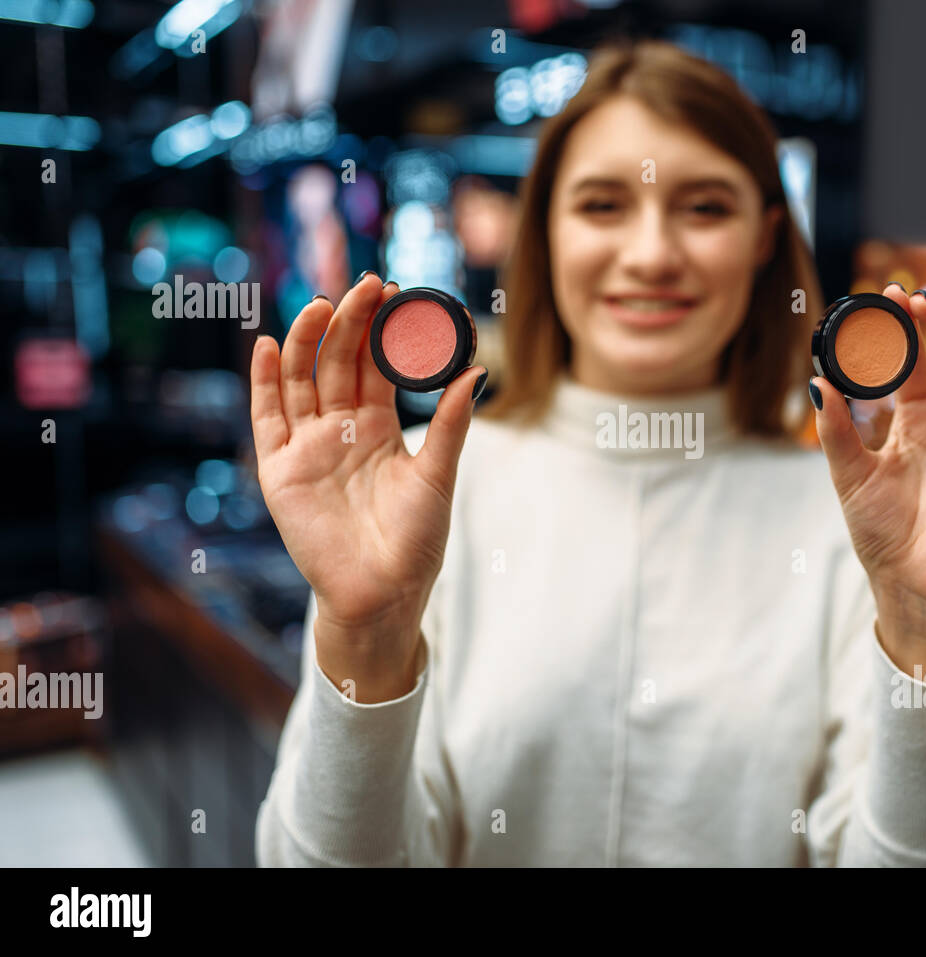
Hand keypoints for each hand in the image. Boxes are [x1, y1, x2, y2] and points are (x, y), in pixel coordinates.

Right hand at [249, 274, 485, 696]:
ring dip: (307, 340)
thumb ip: (451, 424)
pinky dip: (265, 381)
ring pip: (302, 380)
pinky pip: (267, 418)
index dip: (383, 332)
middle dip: (352, 323)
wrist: (382, 594)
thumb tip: (477, 370)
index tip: (396, 293)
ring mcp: (308, 447)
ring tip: (322, 304)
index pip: (377, 367)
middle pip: (339, 363)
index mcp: (381, 429)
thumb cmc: (416, 542)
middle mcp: (341, 430)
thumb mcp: (439, 475)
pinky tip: (267, 343)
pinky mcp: (280, 469)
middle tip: (367, 285)